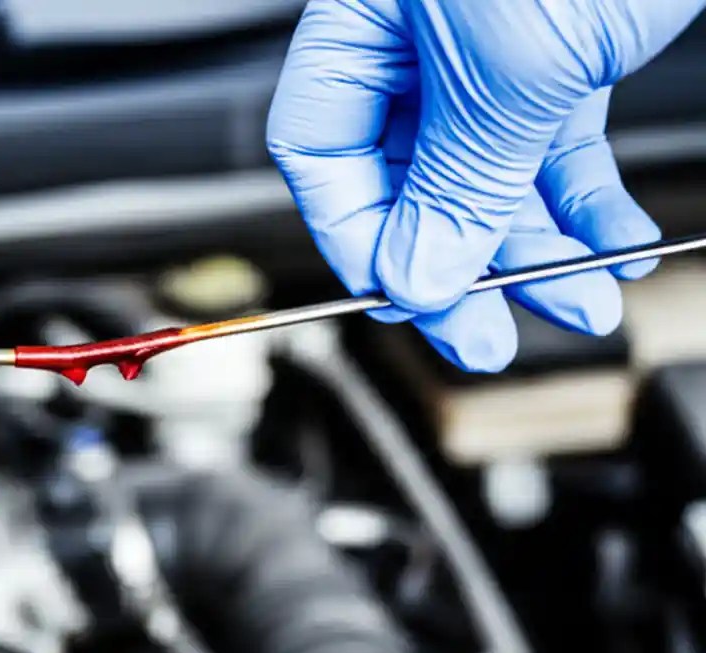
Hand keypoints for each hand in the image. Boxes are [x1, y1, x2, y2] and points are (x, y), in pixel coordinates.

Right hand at [268, 0, 704, 369]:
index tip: (409, 300)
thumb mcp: (514, 69)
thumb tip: (414, 277)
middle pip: (406, 176)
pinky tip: (616, 245)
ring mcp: (487, 47)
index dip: (357, 236)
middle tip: (486, 338)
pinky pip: (556, 147)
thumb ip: (458, 181)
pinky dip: (589, 205)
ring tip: (579, 304)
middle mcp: (414, 38)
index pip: (319, 150)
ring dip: (535, 249)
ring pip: (488, 173)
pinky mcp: (560, 50)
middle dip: (457, 262)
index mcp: (363, 20)